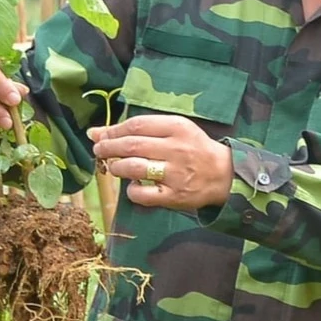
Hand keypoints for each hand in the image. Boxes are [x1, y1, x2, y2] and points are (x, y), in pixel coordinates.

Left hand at [88, 115, 232, 211]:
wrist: (224, 174)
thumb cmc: (194, 148)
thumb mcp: (174, 129)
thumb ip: (140, 129)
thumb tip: (96, 132)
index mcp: (177, 127)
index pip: (137, 125)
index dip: (113, 130)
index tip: (101, 135)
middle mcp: (176, 149)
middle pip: (132, 145)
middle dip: (108, 147)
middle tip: (99, 150)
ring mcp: (175, 174)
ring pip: (134, 168)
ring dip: (116, 167)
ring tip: (113, 167)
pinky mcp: (174, 196)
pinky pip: (143, 194)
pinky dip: (131, 190)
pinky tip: (132, 186)